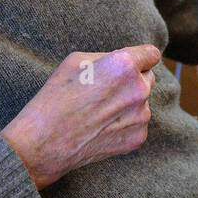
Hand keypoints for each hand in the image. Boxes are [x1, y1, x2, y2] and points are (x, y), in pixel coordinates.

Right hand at [2, 44, 161, 189]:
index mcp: (124, 66)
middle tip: (106, 90)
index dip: (141, 58)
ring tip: (99, 111)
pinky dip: (125, 124)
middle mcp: (138, 90)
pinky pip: (137, 123)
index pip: (151, 54)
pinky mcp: (138, 137)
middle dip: (133, 80)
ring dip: (128, 103)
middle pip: (148, 78)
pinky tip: (102, 127)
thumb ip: (108, 57)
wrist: (45, 142)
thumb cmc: (56, 97)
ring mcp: (141, 116)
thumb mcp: (76, 62)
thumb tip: (126, 60)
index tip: (133, 63)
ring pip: (142, 102)